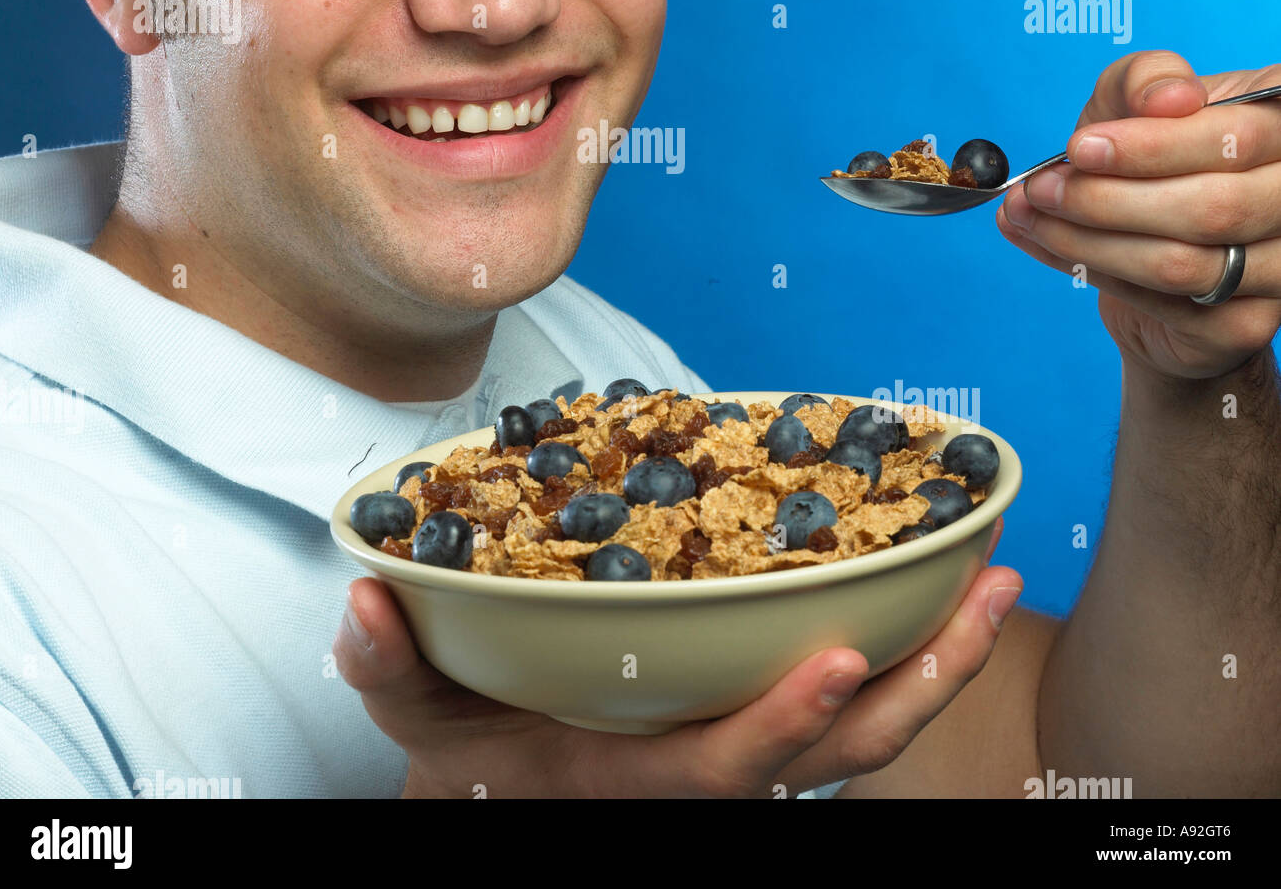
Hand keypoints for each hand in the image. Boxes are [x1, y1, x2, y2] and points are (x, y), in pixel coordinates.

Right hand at [332, 521, 1020, 797]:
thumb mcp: (418, 717)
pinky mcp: (758, 710)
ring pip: (868, 723)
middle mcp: (710, 767)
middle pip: (841, 751)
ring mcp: (746, 740)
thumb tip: (360, 595)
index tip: (842, 658)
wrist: (509, 783)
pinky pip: (847, 684)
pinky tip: (933, 570)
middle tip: (989, 590)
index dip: (784, 725)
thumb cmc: (471, 750)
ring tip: (992, 568)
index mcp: (635, 775)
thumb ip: (390, 666)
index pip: (723, 768)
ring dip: (936, 649)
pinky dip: (902, 636)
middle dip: (921, 679)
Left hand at [997, 51, 1280, 379]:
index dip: (1154, 146)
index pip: (1239, 138)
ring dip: (1087, 238)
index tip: (1080, 147)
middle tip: (1041, 187)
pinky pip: (1161, 301)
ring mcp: (1280, 268)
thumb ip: (1146, 79)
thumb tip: (1169, 98)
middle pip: (1214, 207)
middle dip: (1108, 198)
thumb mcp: (1134, 102)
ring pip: (1183, 262)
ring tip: (1028, 213)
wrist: (1155, 249)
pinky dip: (1091, 268)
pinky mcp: (1244, 324)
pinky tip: (1045, 241)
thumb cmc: (1151, 160)